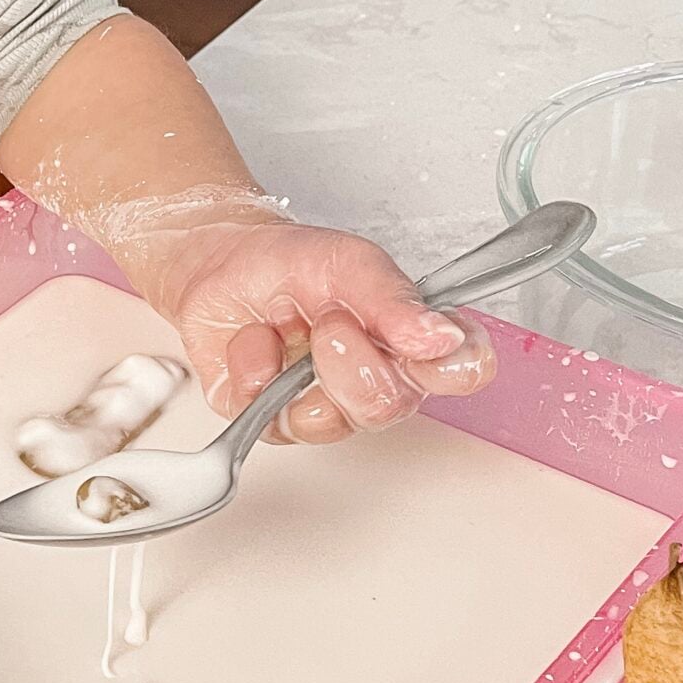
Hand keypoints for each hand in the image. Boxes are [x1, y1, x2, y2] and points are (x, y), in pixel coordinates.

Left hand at [140, 220, 495, 443]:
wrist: (219, 262)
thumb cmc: (291, 263)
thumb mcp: (346, 261)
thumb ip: (393, 298)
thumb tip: (441, 338)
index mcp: (411, 341)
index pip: (463, 370)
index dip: (454, 366)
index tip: (424, 343)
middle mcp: (376, 382)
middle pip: (391, 405)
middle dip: (350, 356)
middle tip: (326, 317)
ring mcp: (324, 407)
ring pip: (331, 422)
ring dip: (298, 365)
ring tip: (284, 324)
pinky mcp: (271, 421)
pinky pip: (268, 417)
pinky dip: (252, 368)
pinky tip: (255, 342)